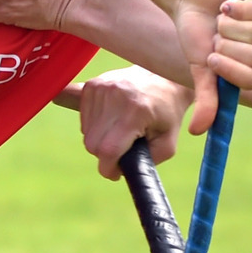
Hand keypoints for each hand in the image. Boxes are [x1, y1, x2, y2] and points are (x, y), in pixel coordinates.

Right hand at [75, 67, 190, 178]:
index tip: (115, 173)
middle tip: (124, 148)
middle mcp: (115, 96)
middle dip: (106, 154)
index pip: (108, 150)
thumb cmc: (167, 115)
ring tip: (121, 128)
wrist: (164, 79)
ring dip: (101, 138)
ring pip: (86, 133)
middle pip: (93, 144)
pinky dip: (95, 125)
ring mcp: (101, 87)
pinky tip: (112, 118)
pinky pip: (84, 119)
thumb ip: (145, 163)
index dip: (109, 168)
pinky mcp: (92, 85)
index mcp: (136, 111)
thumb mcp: (167, 144)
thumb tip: (118, 170)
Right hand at [167, 0, 241, 133]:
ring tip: (220, 17)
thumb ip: (207, 98)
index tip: (211, 58)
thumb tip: (197, 131)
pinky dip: (240, 8)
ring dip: (230, 25)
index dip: (230, 70)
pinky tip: (227, 4)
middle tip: (216, 35)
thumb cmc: (197, 32)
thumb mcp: (200, 68)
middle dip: (228, 46)